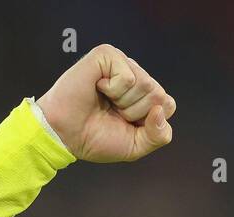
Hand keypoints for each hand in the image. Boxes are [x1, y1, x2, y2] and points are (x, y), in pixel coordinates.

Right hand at [35, 43, 175, 162]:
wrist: (65, 135)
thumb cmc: (96, 138)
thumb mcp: (136, 145)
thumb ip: (158, 135)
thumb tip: (162, 109)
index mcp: (143, 95)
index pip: (168, 104)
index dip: (148, 122)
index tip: (125, 124)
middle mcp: (135, 76)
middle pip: (159, 95)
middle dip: (135, 112)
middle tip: (112, 112)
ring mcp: (122, 63)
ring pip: (146, 85)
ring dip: (123, 102)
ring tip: (105, 101)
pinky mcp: (107, 55)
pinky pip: (128, 77)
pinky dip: (113, 90)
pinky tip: (97, 88)